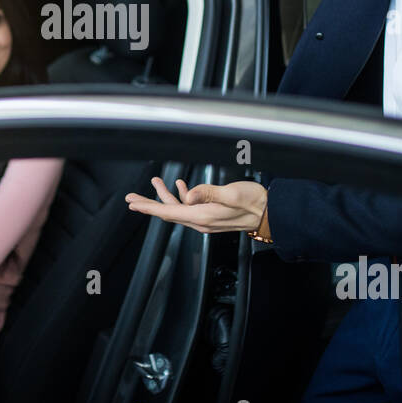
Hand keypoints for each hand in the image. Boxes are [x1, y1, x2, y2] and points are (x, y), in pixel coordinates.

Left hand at [125, 177, 266, 234]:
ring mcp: (206, 220)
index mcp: (202, 216)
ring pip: (178, 209)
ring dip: (165, 196)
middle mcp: (201, 221)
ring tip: (155, 181)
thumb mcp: (230, 193)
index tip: (132, 203)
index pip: (168, 212)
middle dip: (149, 204)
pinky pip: (190, 208)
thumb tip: (186, 195)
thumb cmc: (253, 202)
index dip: (148, 207)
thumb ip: (207, 193)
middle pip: (168, 212)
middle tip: (131, 198)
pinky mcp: (212, 215)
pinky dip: (181, 196)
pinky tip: (180, 186)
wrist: (269, 213)